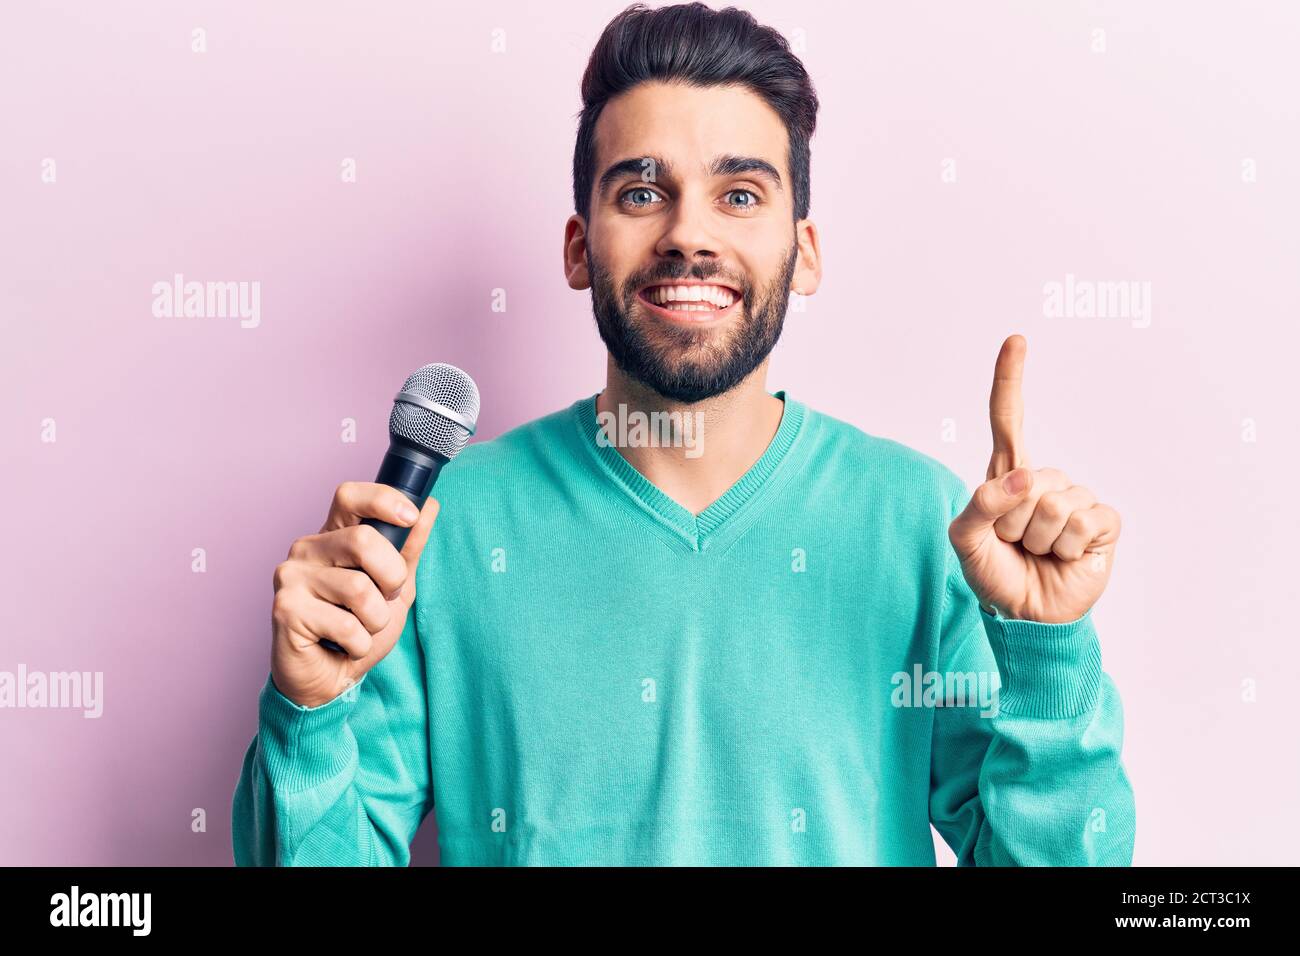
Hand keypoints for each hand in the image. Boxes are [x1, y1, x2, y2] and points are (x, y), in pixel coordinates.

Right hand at [270, 482, 439, 707]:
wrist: (330, 681)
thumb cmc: (359, 628)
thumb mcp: (396, 586)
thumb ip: (409, 547)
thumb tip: (430, 505)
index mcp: (333, 535)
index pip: (349, 495)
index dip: (383, 500)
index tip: (411, 518)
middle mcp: (307, 549)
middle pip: (364, 541)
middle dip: (393, 577)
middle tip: (386, 598)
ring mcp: (291, 577)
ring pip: (359, 588)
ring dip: (376, 619)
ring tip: (361, 628)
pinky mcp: (285, 609)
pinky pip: (346, 624)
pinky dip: (359, 643)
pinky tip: (343, 646)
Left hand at [947, 335, 1120, 622]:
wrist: (1028, 617)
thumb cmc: (995, 575)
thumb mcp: (964, 542)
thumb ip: (978, 507)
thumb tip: (1022, 479)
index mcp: (1006, 477)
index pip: (1008, 420)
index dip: (1010, 381)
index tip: (1016, 340)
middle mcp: (1042, 481)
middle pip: (1028, 480)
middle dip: (1013, 522)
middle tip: (1015, 545)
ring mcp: (1075, 499)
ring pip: (1055, 505)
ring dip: (1040, 539)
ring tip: (1038, 553)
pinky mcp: (1102, 523)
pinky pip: (1086, 522)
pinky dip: (1070, 548)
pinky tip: (1067, 557)